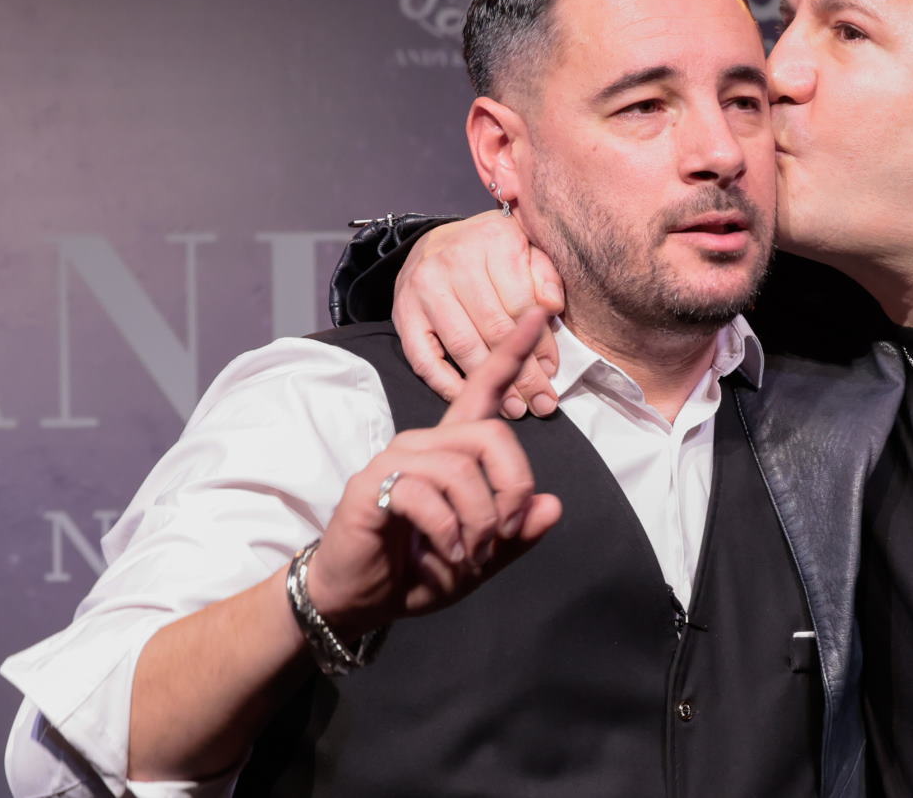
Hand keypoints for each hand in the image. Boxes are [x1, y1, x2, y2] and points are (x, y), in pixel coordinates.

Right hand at [305, 309, 563, 638]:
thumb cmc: (417, 570)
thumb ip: (517, 532)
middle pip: (492, 435)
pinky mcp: (370, 485)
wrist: (359, 598)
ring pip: (460, 468)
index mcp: (453, 451)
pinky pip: (424, 493)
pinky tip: (445, 554)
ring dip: (479, 521)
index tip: (540, 314)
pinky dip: (447, 532)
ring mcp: (395, 460)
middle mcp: (424, 444)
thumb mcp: (482, 556)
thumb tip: (553, 507)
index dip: (513, 353)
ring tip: (471, 554)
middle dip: (512, 489)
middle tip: (504, 534)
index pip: (484, 390)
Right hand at [394, 209, 565, 417]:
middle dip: (522, 373)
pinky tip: (470, 397)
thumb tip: (551, 308)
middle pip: (494, 329)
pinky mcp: (403, 314)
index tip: (552, 370)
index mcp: (493, 241)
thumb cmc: (490, 252)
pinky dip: (446, 384)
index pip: (522, 304)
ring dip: (490, 383)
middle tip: (541, 401)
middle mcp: (454, 263)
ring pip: (463, 346)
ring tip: (515, 406)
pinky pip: (424, 358)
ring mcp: (423, 289)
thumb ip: (544, 276)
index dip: (540, 343)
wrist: (436, 242)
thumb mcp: (527, 248)